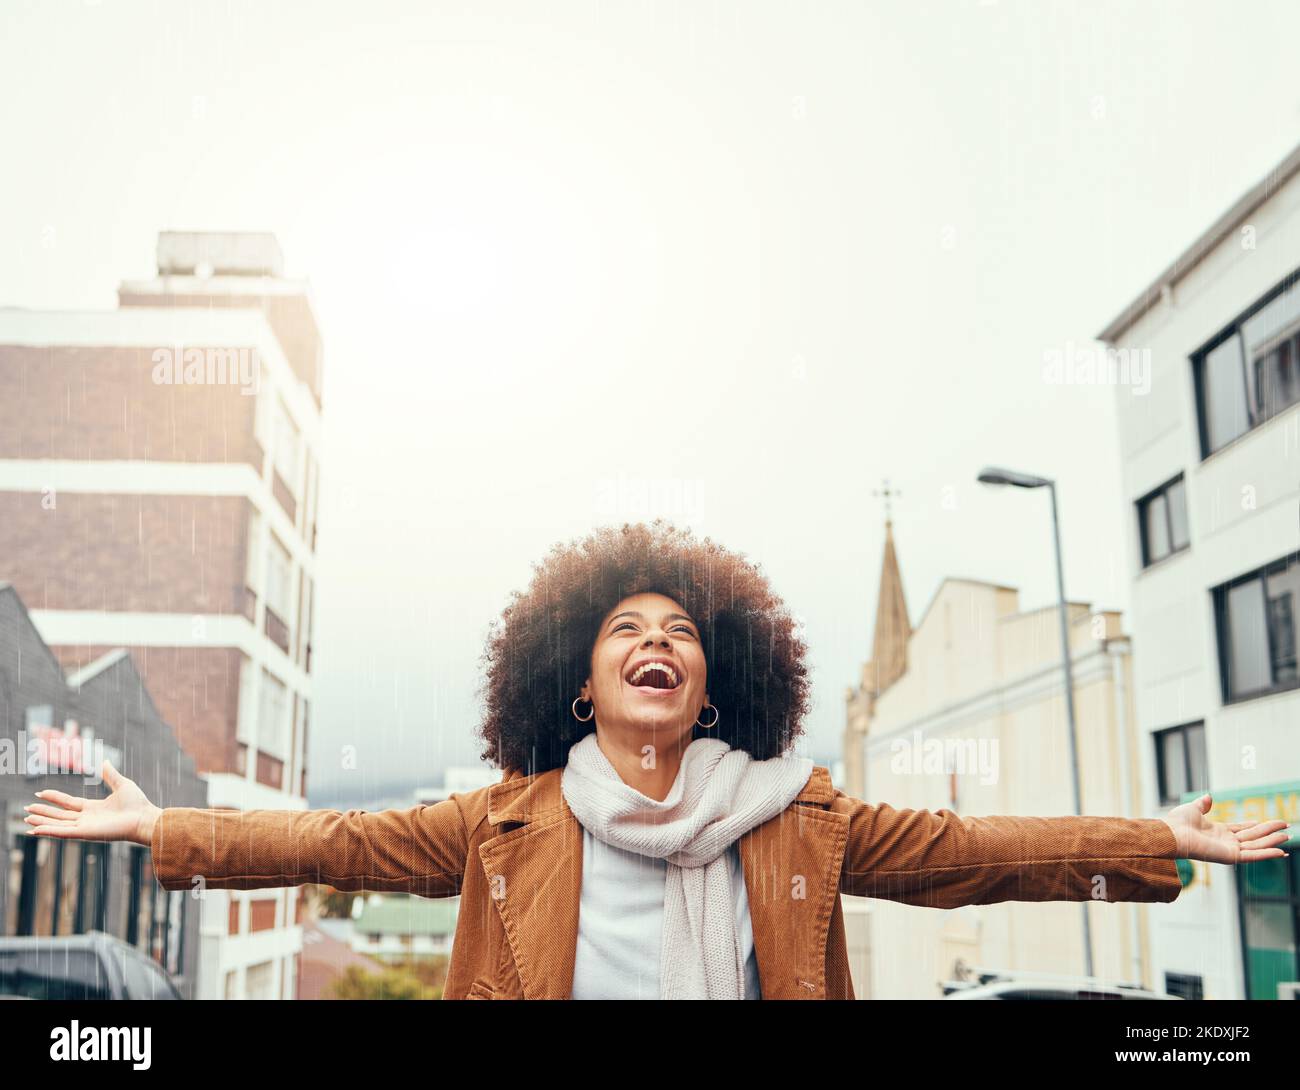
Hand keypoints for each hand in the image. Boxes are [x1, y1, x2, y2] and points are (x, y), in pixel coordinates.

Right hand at [24, 760, 162, 846]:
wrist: (145, 818)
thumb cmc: (137, 804)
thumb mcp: (122, 784)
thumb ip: (110, 774)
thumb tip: (105, 761)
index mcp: (94, 808)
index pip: (69, 803)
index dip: (54, 798)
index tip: (39, 793)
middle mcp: (87, 818)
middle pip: (60, 815)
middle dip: (43, 812)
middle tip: (26, 809)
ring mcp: (85, 827)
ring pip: (58, 824)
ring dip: (42, 821)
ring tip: (26, 818)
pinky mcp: (86, 833)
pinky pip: (63, 833)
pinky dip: (49, 831)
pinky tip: (36, 829)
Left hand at [1161, 793, 1290, 863]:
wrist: (1171, 832)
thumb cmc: (1178, 822)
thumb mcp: (1193, 809)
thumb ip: (1203, 804)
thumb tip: (1209, 796)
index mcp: (1218, 831)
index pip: (1243, 829)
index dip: (1257, 826)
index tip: (1270, 822)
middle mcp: (1226, 842)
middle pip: (1254, 836)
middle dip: (1271, 832)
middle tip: (1287, 826)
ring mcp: (1229, 850)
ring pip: (1257, 846)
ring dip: (1273, 841)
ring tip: (1288, 836)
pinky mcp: (1231, 857)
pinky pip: (1253, 856)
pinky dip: (1267, 854)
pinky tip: (1281, 852)